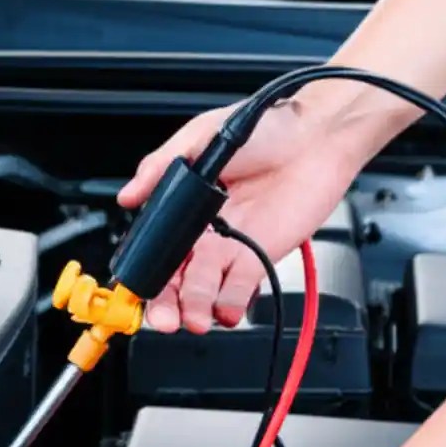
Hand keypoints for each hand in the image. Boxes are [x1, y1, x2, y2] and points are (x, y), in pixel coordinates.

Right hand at [121, 91, 371, 333]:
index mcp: (184, 206)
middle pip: (177, 278)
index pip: (157, 248)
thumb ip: (160, 167)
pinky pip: (240, 289)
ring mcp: (233, 246)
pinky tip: (224, 312)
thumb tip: (128, 195)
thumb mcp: (201, 136)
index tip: (138, 288)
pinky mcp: (261, 255)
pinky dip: (230, 304)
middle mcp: (206, 231)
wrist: (318, 136)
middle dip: (166, 303)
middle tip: (163, 319)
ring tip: (195, 319)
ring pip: (204, 289)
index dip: (145, 270)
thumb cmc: (267, 127)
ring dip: (196, 308)